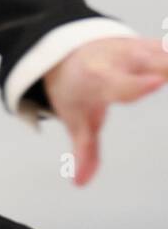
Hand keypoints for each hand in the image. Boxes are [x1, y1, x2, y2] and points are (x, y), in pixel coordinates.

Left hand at [43, 37, 167, 186]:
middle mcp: (122, 59)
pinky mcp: (154, 45)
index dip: (138, 85)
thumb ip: (84, 151)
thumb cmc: (75, 88)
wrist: (70, 51)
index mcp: (99, 79)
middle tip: (167, 82)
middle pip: (156, 62)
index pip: (120, 83)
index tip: (158, 82)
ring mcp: (140, 47)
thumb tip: (80, 182)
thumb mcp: (75, 119)